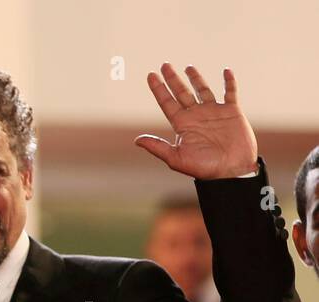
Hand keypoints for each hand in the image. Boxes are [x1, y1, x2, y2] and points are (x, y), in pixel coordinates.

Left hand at [136, 64, 257, 178]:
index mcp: (182, 124)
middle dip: (173, 79)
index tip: (150, 75)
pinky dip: (229, 82)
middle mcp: (196, 116)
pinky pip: (230, 92)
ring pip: (203, 90)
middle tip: (164, 64)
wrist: (231, 170)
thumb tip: (136, 140)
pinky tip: (226, 71)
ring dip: (196, 78)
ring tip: (188, 68)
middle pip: (182, 92)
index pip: (167, 102)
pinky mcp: (232, 112)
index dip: (159, 89)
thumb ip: (158, 147)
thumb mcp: (176, 158)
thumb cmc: (204, 168)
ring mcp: (214, 112)